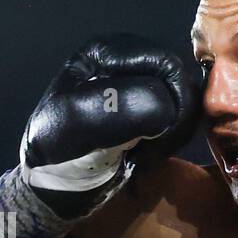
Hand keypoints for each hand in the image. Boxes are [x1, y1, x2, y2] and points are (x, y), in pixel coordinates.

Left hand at [0, 34, 201, 237]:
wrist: (53, 187)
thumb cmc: (54, 151)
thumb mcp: (75, 121)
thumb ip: (118, 105)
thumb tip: (165, 107)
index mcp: (105, 50)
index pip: (164, 64)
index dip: (171, 101)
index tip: (156, 139)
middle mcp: (126, 60)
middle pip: (179, 81)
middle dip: (172, 121)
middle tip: (151, 152)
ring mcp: (138, 84)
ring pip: (184, 102)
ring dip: (172, 134)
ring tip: (145, 157)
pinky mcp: (148, 109)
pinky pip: (179, 119)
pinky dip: (169, 142)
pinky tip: (146, 157)